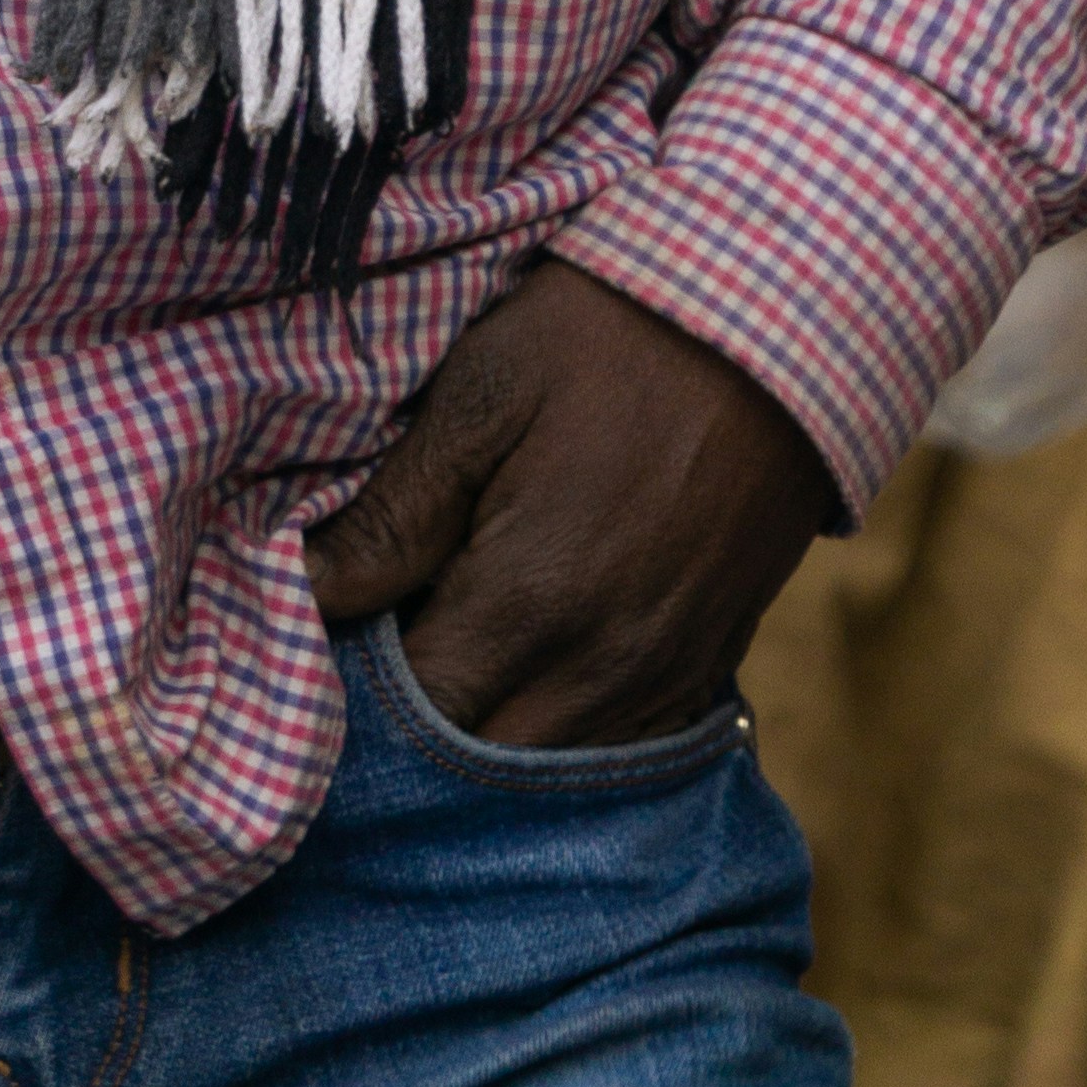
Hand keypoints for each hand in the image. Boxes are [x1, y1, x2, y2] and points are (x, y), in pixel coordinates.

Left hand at [301, 258, 832, 746]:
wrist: (786, 318)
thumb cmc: (616, 331)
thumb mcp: (487, 385)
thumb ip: (395, 509)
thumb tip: (300, 595)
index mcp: (532, 605)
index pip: (408, 717)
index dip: (352, 690)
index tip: (321, 643)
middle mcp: (602, 671)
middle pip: (474, 766)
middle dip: (411, 730)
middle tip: (370, 648)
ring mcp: (665, 677)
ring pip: (547, 768)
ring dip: (487, 731)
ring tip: (444, 650)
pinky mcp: (711, 662)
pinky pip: (619, 745)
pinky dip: (563, 728)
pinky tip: (528, 664)